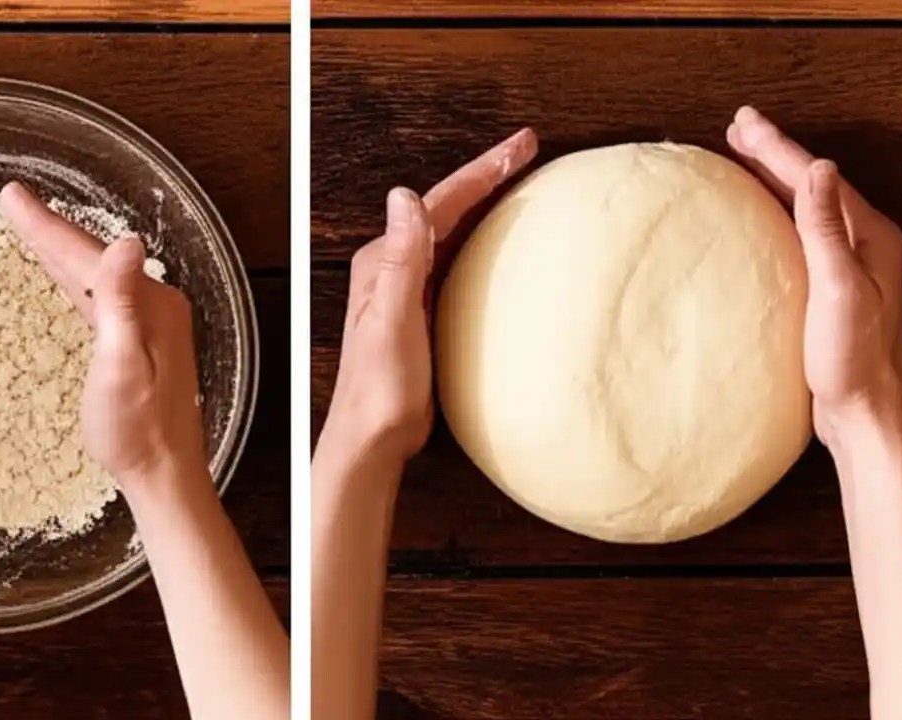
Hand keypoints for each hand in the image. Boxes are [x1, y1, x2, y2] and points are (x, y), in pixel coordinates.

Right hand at [0, 182, 205, 484]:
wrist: (164, 473)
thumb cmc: (137, 431)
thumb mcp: (122, 367)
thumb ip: (122, 304)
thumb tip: (127, 244)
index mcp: (150, 306)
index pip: (87, 256)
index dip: (46, 227)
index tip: (11, 198)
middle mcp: (156, 305)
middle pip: (91, 258)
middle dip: (49, 229)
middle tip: (13, 201)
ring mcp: (151, 323)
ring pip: (94, 275)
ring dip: (60, 249)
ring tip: (29, 225)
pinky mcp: (143, 341)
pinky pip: (101, 296)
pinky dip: (74, 278)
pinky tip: (64, 275)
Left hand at [324, 128, 537, 467]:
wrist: (373, 440)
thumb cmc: (380, 390)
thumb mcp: (392, 321)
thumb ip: (400, 262)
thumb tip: (404, 198)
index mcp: (384, 262)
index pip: (439, 203)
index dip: (482, 171)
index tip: (521, 146)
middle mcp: (392, 268)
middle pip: (447, 209)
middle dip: (488, 177)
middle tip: (528, 150)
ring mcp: (407, 290)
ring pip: (453, 233)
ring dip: (486, 204)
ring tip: (522, 182)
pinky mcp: (423, 314)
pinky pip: (457, 263)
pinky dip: (482, 243)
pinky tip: (505, 247)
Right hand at [727, 107, 901, 445]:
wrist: (865, 413)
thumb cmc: (852, 360)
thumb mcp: (839, 290)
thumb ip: (826, 229)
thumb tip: (819, 168)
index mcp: (869, 235)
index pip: (815, 178)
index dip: (777, 147)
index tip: (742, 121)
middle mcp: (864, 242)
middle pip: (812, 184)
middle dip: (774, 152)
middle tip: (737, 128)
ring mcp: (851, 264)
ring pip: (807, 204)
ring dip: (775, 177)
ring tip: (744, 157)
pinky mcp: (833, 286)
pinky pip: (801, 230)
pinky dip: (777, 210)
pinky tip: (760, 213)